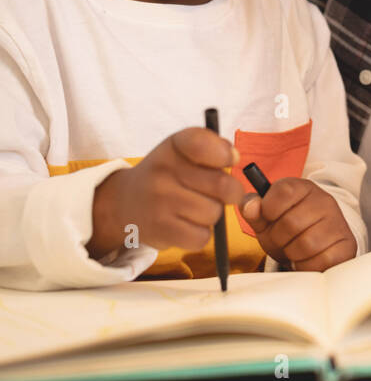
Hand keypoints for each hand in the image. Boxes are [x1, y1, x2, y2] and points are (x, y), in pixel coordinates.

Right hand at [88, 128, 244, 258]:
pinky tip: (186, 224)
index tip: (230, 159)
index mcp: (173, 146)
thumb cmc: (167, 175)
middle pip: (223, 186)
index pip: (201, 143)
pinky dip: (200, 234)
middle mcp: (163, 171)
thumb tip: (234, 157)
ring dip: (212, 215)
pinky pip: (202, 237)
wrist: (125, 202)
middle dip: (229, 192)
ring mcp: (160, 202)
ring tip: (194, 208)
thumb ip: (212, 148)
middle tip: (217, 193)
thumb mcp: (182, 151)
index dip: (224, 153)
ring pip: (214, 214)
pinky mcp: (160, 230)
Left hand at [240, 178, 356, 271]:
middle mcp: (324, 201)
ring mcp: (338, 222)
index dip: (269, 210)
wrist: (316, 242)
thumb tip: (251, 207)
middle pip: (291, 223)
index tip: (270, 218)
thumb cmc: (288, 228)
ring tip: (294, 250)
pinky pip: (321, 261)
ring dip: (293, 254)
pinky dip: (307, 266)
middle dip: (279, 238)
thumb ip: (252, 208)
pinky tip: (306, 259)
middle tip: (282, 240)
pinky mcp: (347, 245)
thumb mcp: (266, 216)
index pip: (283, 192)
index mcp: (303, 188)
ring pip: (306, 244)